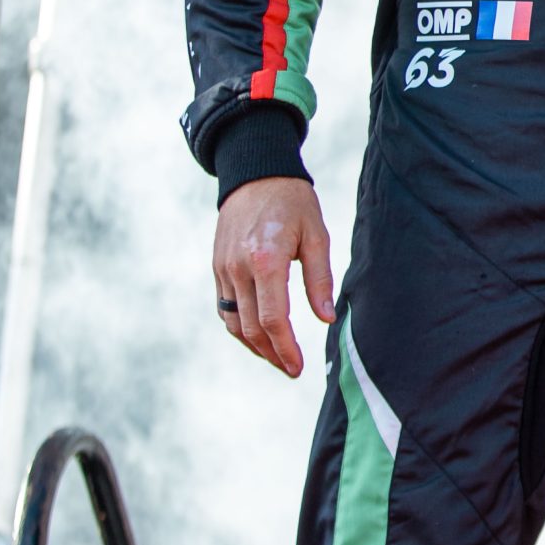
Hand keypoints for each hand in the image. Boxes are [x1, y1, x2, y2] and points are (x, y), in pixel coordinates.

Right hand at [214, 177, 335, 376]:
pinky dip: (239, 328)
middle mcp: (238, 269)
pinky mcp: (217, 269)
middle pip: (251, 328)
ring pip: (234, 323)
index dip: (286, 348)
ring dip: (254, 346)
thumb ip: (320, 279)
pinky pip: (225, 309)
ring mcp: (223, 270)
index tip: (298, 367)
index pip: (272, 318)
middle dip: (272, 354)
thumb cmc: (293, 203)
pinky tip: (257, 337)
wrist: (255, 175)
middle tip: (292, 369)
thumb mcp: (317, 235)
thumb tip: (326, 318)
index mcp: (266, 260)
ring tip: (277, 359)